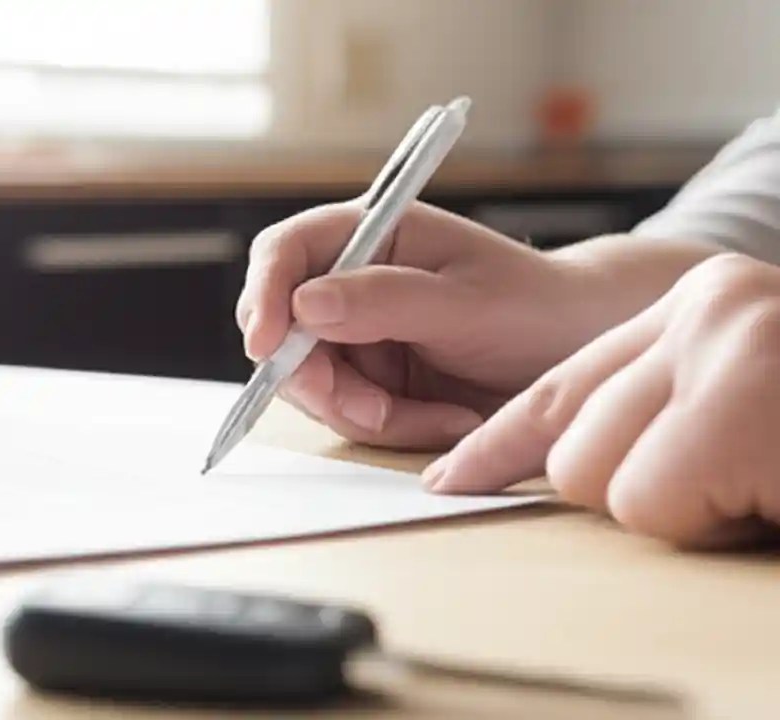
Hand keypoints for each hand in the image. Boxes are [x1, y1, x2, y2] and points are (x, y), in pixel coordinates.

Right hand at [236, 201, 609, 448]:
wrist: (578, 355)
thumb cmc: (537, 307)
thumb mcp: (467, 302)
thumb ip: (385, 300)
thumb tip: (304, 303)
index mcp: (373, 233)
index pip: (286, 251)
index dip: (263, 294)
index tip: (267, 346)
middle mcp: (351, 280)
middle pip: (281, 328)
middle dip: (318, 378)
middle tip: (375, 411)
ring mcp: (355, 333)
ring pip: (310, 382)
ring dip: (365, 412)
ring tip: (441, 416)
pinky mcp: (369, 379)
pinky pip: (347, 413)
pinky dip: (391, 427)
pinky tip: (446, 420)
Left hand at [429, 254, 779, 546]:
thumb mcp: (748, 393)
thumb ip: (663, 409)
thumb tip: (572, 465)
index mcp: (700, 304)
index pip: (563, 383)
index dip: (500, 443)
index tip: (447, 479)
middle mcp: (704, 312)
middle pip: (567, 446)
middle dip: (635, 492)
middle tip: (736, 488)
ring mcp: (723, 349)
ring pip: (593, 480)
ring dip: (679, 514)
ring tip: (763, 486)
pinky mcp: (741, 405)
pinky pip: (652, 507)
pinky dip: (713, 528)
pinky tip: (769, 497)